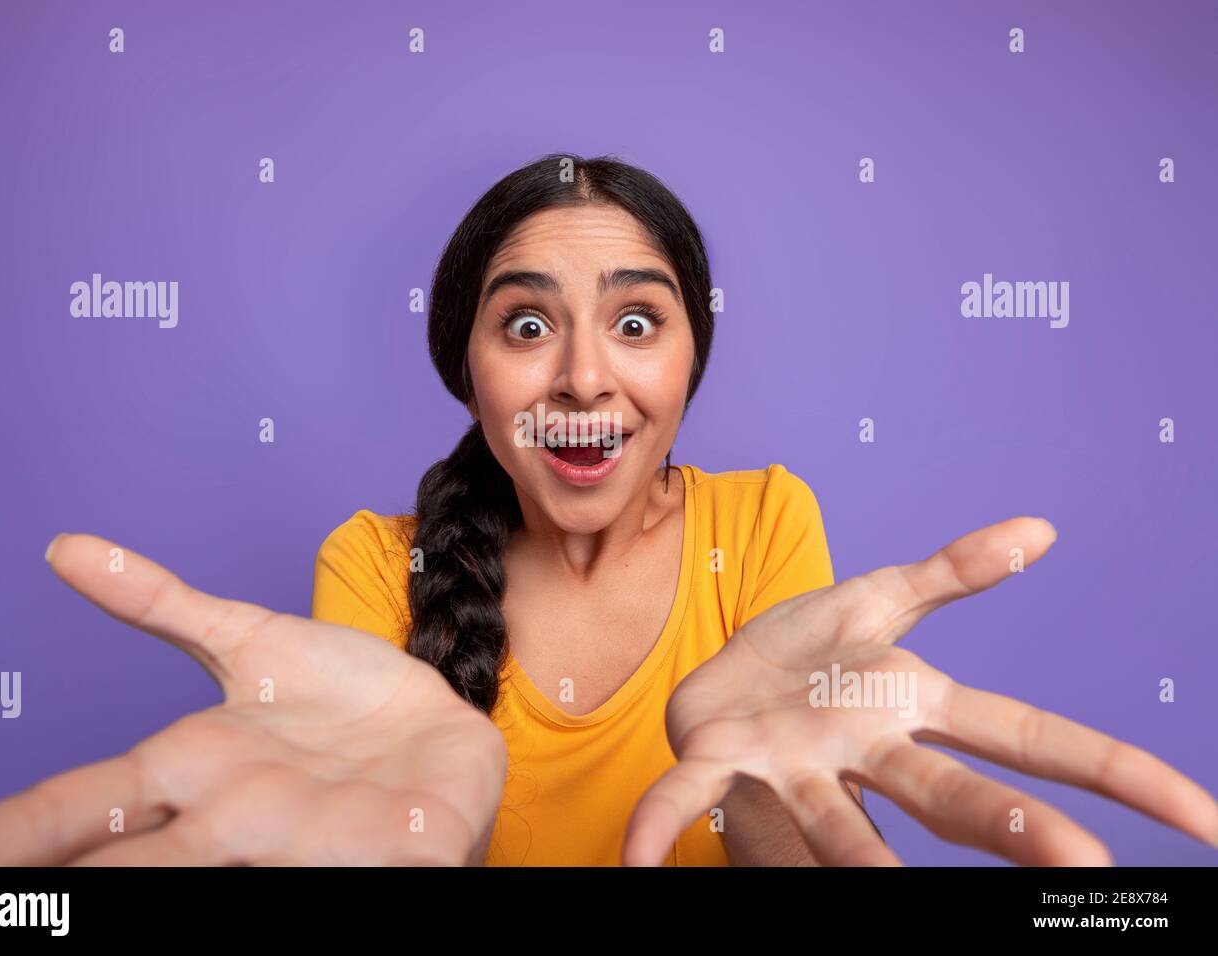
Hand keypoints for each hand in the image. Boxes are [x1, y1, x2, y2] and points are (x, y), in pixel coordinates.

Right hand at [0, 534, 506, 865]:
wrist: (437, 726)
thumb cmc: (335, 702)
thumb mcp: (248, 640)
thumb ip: (159, 603)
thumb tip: (65, 547)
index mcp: (188, 772)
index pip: (70, 812)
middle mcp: (231, 820)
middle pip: (126, 868)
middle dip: (62, 890)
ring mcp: (302, 842)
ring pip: (206, 880)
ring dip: (148, 890)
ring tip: (82, 909)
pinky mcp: (386, 846)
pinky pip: (366, 861)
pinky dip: (350, 870)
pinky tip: (350, 868)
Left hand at [623, 517, 1217, 865]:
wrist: (716, 678)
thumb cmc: (806, 654)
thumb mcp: (877, 598)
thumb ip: (954, 572)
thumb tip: (1041, 529)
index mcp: (912, 707)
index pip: (1030, 736)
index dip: (1116, 773)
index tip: (1205, 820)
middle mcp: (864, 754)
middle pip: (947, 793)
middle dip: (1008, 825)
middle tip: (1078, 865)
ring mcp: (791, 770)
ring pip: (837, 821)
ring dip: (857, 857)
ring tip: (882, 892)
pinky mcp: (718, 767)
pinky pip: (689, 798)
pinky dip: (665, 823)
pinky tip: (641, 856)